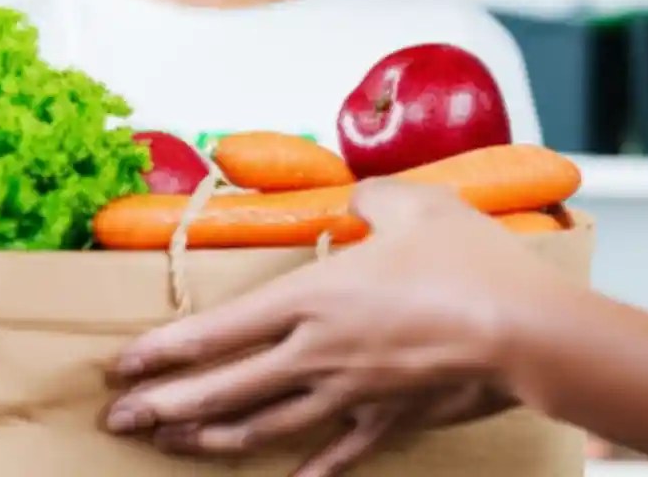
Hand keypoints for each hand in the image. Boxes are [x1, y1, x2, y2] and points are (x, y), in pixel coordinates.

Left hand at [104, 179, 563, 474]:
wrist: (528, 333)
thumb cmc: (471, 266)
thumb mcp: (413, 205)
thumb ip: (371, 198)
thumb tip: (357, 198)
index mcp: (311, 298)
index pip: (214, 333)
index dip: (161, 354)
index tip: (121, 368)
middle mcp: (317, 353)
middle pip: (223, 390)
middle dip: (164, 408)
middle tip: (119, 423)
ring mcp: (350, 393)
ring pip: (265, 425)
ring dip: (212, 438)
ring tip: (173, 446)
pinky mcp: (389, 417)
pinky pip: (338, 450)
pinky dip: (309, 470)